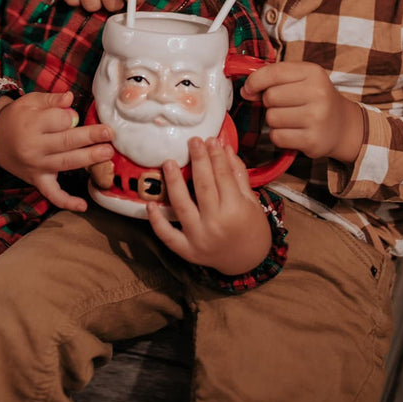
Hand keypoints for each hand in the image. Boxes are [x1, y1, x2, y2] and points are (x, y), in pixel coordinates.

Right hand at [0, 91, 113, 211]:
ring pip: (66, 163)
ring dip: (89, 159)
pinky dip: (67, 202)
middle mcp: (34, 148)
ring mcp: (37, 167)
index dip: (71, 116)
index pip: (59, 120)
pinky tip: (84, 206)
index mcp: (32, 125)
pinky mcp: (37, 181)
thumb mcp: (30, 101)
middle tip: (110, 133)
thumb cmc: (17, 117)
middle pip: (67, 142)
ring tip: (108, 153)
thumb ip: (51, 100)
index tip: (75, 114)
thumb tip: (71, 97)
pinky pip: (52, 194)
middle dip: (90, 137)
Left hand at [147, 138, 271, 275]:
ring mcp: (199, 239)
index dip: (216, 156)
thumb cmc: (252, 226)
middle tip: (192, 141)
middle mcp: (216, 224)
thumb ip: (237, 173)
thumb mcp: (251, 200)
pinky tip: (150, 204)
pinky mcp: (187, 251)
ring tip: (168, 162)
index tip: (210, 139)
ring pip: (183, 206)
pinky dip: (157, 222)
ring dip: (174, 183)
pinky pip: (168, 236)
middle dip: (198, 161)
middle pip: (203, 186)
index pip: (223, 176)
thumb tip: (224, 146)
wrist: (248, 262)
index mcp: (236, 210)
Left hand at [242, 62, 363, 162]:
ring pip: (271, 118)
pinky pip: (277, 137)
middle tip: (283, 104)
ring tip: (290, 118)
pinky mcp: (312, 141)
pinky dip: (279, 135)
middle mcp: (318, 94)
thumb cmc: (315, 99)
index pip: (273, 73)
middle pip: (270, 97)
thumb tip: (246, 91)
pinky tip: (293, 131)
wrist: (343, 126)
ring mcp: (316, 119)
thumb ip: (273, 78)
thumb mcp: (301, 78)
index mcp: (313, 73)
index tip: (249, 88)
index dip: (255, 81)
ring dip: (274, 120)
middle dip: (269, 102)